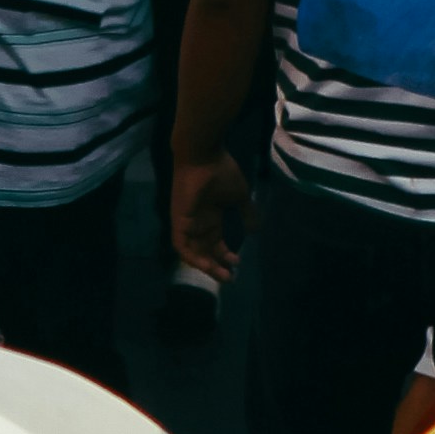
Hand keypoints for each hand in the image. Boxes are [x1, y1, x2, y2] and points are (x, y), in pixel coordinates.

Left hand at [168, 151, 248, 283]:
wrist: (203, 156)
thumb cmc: (221, 172)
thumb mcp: (239, 196)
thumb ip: (247, 213)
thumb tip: (256, 231)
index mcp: (211, 216)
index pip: (216, 242)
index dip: (225, 255)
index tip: (238, 263)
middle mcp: (198, 222)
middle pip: (205, 250)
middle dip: (217, 265)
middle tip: (229, 277)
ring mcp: (187, 222)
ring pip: (193, 251)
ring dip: (205, 265)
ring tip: (220, 274)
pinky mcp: (178, 220)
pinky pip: (180, 244)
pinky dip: (190, 256)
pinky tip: (204, 264)